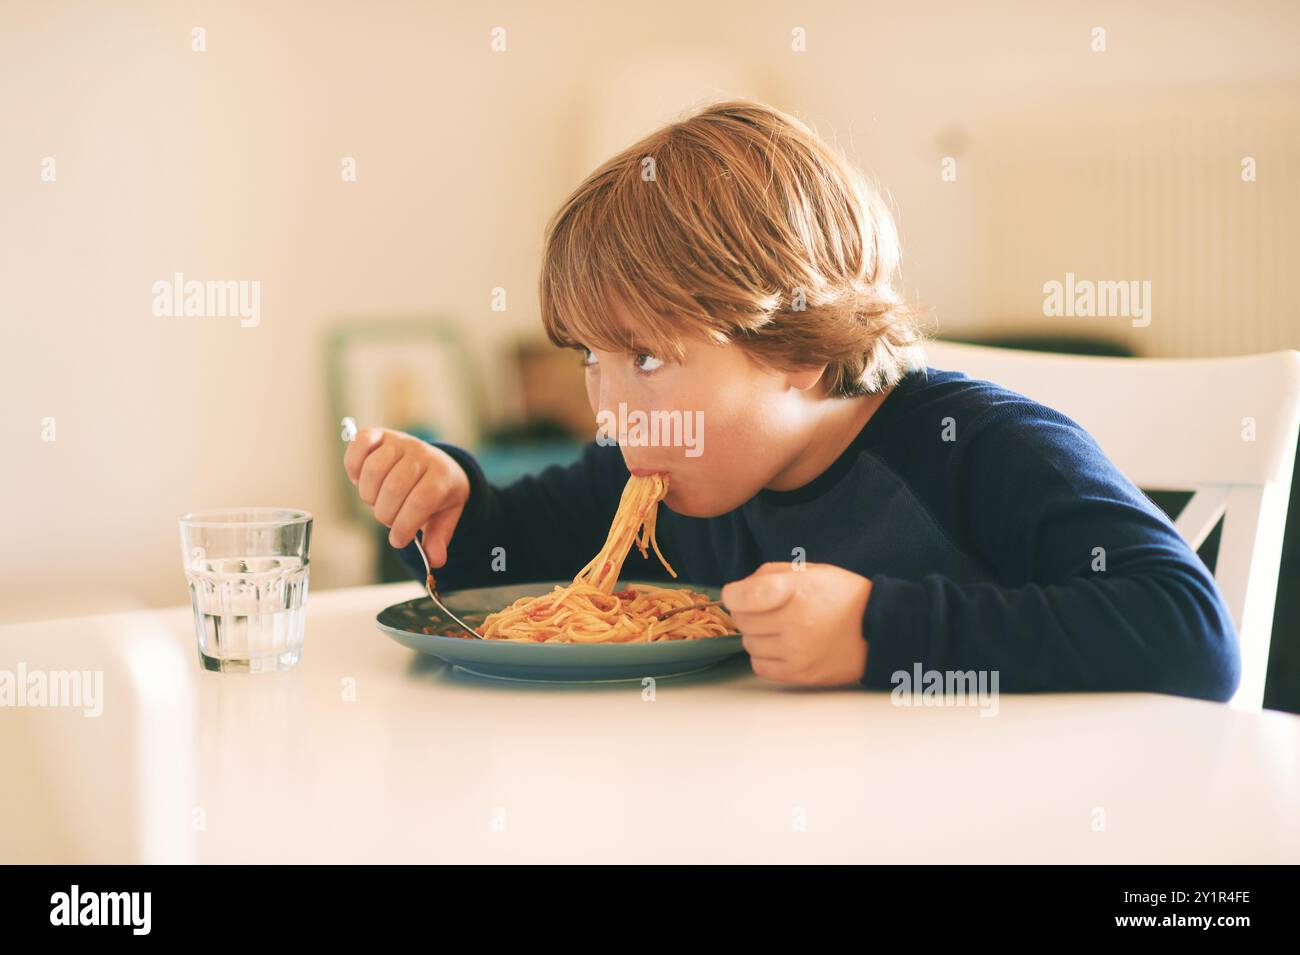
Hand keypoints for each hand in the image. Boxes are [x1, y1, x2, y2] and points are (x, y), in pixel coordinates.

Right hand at [342, 427, 470, 566]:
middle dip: (386, 514)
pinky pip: (359, 444)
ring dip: (369, 494)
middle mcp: (421, 455)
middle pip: (394, 487)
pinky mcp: (380, 434)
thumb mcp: (445, 516)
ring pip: (374, 470)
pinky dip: (353, 465)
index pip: (420, 501)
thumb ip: (438, 538)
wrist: (438, 463)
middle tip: (389, 519)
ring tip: (377, 500)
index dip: (405, 525)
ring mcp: (400, 442)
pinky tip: (359, 479)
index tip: (398, 541)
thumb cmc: (438, 493)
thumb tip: (435, 560)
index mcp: (441, 476)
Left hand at [721, 562, 872, 685]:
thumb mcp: (810, 571)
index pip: (742, 596)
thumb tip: (738, 591)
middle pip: (742, 621)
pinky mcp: (800, 674)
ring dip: (758, 635)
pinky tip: (781, 646)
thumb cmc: (841, 596)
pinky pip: (759, 666)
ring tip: (781, 627)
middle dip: (749, 613)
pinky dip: (764, 656)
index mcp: (796, 591)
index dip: (733, 594)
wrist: (878, 628)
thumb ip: (770, 574)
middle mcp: (795, 623)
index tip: (737, 595)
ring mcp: (797, 652)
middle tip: (769, 610)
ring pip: (749, 644)